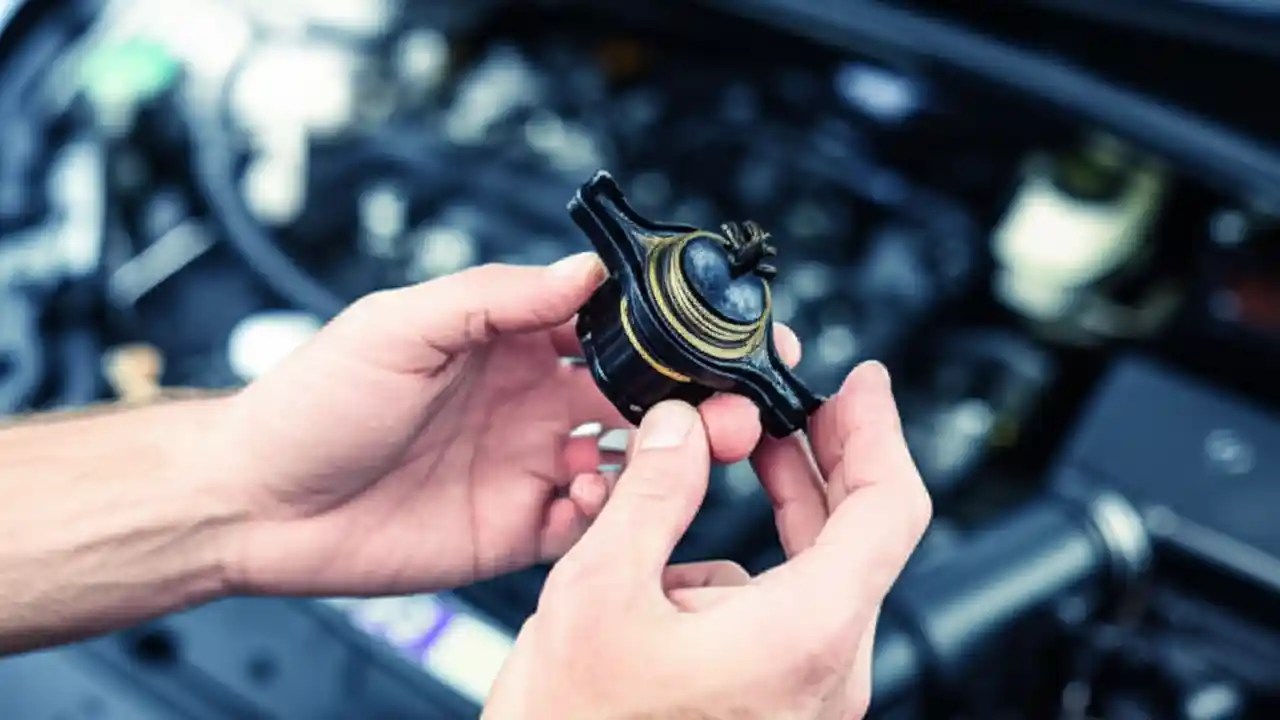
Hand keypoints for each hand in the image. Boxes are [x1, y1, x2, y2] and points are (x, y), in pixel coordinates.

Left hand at [207, 253, 798, 595]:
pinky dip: (606, 516)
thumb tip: (582, 270)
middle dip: (689, 398)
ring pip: (626, 461)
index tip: (711, 330)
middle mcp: (529, 402)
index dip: (664, 329)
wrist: (257, 502)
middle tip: (728, 405)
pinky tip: (590, 501)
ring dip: (663, 457)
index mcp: (508, 343)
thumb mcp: (400, 327)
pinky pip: (586, 525)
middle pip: (636, 395)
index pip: (607, 326)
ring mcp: (527, 467)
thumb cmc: (313, 403)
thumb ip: (494, 299)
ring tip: (679, 453)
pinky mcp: (515, 530)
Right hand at [484, 362, 931, 719]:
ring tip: (706, 481)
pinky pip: (781, 622)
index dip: (879, 430)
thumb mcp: (599, 592)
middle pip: (856, 539)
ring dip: (768, 519)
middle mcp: (826, 674)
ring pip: (811, 578)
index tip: (860, 384)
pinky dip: (743, 577)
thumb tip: (683, 426)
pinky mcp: (775, 712)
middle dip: (816, 462)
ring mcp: (805, 700)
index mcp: (806, 633)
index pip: (889, 507)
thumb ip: (653, 494)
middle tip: (783, 409)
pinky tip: (675, 572)